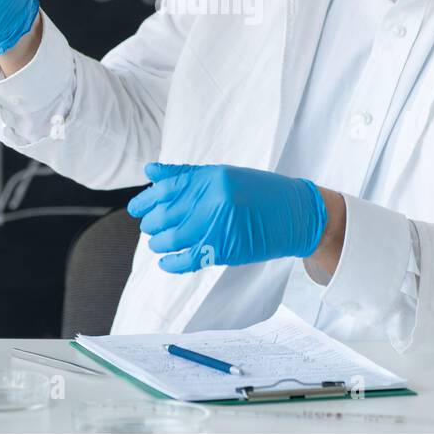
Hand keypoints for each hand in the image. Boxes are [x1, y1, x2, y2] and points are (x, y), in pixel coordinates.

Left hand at [127, 162, 327, 272]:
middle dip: (152, 224)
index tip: (136, 209)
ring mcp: (219, 225)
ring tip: (159, 243)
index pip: (166, 189)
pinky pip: (188, 259)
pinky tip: (166, 262)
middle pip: (166, 215)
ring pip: (173, 238)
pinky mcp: (225, 248)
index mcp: (212, 177)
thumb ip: (186, 174)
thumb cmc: (260, 192)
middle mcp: (213, 199)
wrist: (297, 213)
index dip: (146, 200)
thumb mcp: (224, 175)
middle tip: (150, 227)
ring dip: (159, 243)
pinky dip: (172, 263)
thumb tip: (150, 171)